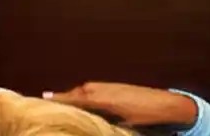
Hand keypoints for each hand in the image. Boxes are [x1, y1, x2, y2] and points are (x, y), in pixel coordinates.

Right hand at [44, 82, 196, 127]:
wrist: (166, 104)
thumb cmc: (145, 116)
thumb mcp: (123, 123)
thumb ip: (103, 122)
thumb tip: (88, 121)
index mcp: (101, 99)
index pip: (74, 99)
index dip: (58, 100)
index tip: (42, 98)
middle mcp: (101, 89)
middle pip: (75, 93)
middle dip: (61, 97)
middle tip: (46, 100)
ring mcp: (107, 86)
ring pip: (83, 90)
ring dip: (72, 95)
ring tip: (60, 100)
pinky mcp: (114, 87)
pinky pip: (91, 89)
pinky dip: (83, 94)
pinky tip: (83, 99)